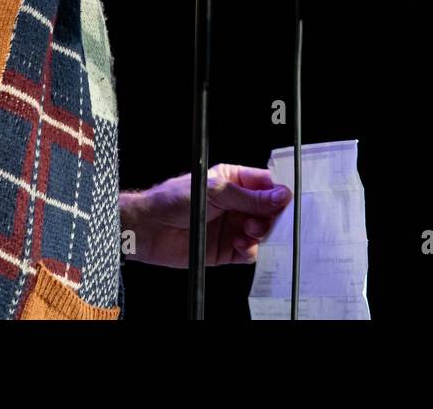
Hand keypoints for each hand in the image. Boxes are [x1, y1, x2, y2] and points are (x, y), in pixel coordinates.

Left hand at [122, 163, 291, 267]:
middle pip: (268, 211)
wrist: (150, 228)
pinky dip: (249, 250)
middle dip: (269, 217)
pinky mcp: (226, 249)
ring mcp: (231, 227)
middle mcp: (235, 204)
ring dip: (259, 233)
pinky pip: (249, 252)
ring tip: (246, 231)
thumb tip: (280, 196)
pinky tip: (238, 244)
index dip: (277, 194)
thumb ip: (250, 197)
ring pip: (261, 232)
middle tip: (259, 220)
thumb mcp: (216, 192)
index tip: (283, 202)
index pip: (265, 185)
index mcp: (233, 180)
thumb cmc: (173, 200)